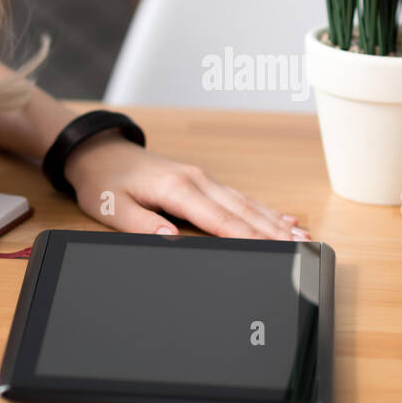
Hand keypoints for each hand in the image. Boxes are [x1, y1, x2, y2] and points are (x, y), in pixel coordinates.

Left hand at [63, 133, 310, 240]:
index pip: (219, 219)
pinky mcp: (201, 180)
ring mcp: (201, 178)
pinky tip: (281, 219)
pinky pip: (237, 197)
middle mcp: (195, 180)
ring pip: (245, 203)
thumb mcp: (112, 207)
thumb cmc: (103, 182)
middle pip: (241, 211)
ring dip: (274, 221)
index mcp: (176, 188)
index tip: (275, 250)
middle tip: (303, 249)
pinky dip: (262, 209)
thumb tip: (170, 239)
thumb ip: (141, 224)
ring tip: (303, 237)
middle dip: (273, 231)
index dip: (248, 236)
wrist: (98, 152)